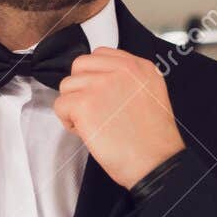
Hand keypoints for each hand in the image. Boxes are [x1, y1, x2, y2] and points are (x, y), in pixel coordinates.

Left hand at [53, 47, 184, 189]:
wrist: (156, 162)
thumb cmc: (153, 140)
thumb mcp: (150, 94)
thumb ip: (128, 79)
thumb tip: (101, 78)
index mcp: (140, 66)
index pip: (100, 54)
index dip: (93, 76)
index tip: (98, 94)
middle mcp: (121, 70)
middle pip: (80, 66)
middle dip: (80, 88)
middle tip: (92, 109)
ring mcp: (101, 84)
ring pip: (67, 85)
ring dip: (73, 106)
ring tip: (92, 123)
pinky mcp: (84, 103)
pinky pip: (60, 105)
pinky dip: (67, 121)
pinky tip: (86, 131)